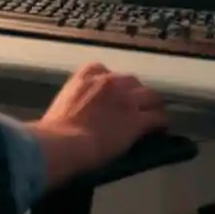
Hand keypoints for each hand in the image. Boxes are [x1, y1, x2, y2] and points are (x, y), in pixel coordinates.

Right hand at [27, 63, 168, 188]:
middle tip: (133, 106)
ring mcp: (126, 100)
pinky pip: (157, 118)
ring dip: (152, 105)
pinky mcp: (137, 121)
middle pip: (131, 80)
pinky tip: (160, 130)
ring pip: (151, 96)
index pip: (103, 70)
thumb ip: (75, 101)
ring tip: (153, 116)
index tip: (109, 93)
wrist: (62, 143)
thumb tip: (78, 112)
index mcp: (86, 76)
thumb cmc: (53, 129)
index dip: (110, 82)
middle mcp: (109, 81)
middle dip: (133, 92)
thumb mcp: (62, 104)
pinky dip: (160, 123)